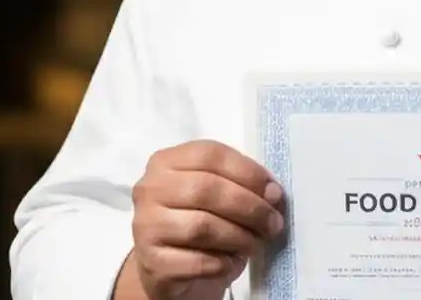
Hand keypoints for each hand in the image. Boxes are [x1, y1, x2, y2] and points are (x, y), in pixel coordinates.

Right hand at [117, 140, 285, 299]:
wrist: (169, 266)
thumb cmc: (200, 219)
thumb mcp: (219, 192)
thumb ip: (243, 184)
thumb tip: (273, 193)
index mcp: (166, 161)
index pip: (210, 154)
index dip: (249, 171)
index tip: (274, 192)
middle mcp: (150, 189)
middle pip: (206, 189)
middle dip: (250, 207)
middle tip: (273, 223)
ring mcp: (145, 226)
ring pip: (202, 226)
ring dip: (240, 237)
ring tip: (257, 244)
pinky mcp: (151, 261)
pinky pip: (196, 261)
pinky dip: (222, 263)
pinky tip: (231, 262)